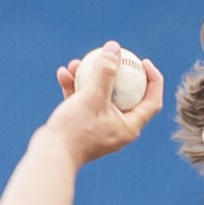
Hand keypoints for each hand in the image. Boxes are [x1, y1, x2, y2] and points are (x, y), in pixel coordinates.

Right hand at [44, 42, 166, 166]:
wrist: (51, 156)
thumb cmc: (75, 130)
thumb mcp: (92, 96)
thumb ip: (105, 72)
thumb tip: (114, 48)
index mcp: (130, 127)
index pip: (152, 101)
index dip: (152, 79)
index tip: (143, 61)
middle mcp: (118, 129)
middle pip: (126, 95)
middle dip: (115, 72)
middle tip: (112, 56)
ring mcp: (100, 128)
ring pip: (100, 96)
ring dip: (89, 77)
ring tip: (76, 63)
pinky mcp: (83, 127)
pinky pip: (83, 102)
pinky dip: (75, 88)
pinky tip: (63, 74)